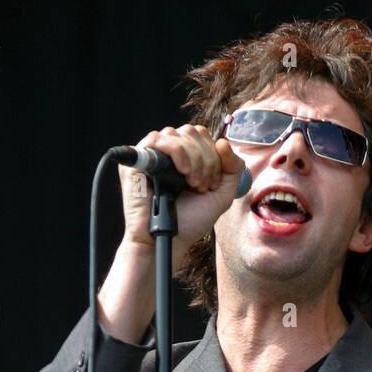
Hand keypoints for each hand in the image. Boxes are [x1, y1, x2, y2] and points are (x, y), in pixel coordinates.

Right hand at [118, 123, 245, 261]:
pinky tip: (181, 172)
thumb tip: (223, 142)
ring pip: (177, 133)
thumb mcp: (222, 195)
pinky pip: (158, 138)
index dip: (213, 155)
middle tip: (201, 185)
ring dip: (192, 158)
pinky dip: (176, 152)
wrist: (169, 240)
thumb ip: (233, 169)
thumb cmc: (190, 222)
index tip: (211, 183)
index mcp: (187, 158)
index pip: (203, 136)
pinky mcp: (138, 159)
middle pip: (192, 131)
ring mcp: (153, 155)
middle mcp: (170, 154)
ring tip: (191, 183)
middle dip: (205, 159)